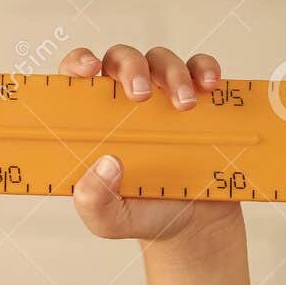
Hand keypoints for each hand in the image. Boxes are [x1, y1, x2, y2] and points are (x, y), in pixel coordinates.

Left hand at [61, 44, 241, 242]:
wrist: (194, 225)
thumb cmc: (141, 212)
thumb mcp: (107, 219)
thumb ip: (93, 200)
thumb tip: (105, 164)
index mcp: (92, 121)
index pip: (75, 78)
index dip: (78, 62)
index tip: (89, 69)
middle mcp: (123, 101)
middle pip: (120, 59)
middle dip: (131, 67)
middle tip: (141, 95)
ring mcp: (162, 97)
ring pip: (161, 59)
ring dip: (172, 73)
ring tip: (186, 106)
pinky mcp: (199, 99)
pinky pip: (201, 69)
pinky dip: (206, 69)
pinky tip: (210, 87)